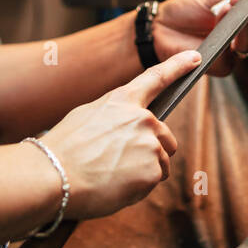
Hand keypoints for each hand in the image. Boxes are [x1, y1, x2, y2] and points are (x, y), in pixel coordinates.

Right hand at [39, 50, 198, 218]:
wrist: (53, 175)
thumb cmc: (63, 149)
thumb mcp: (86, 117)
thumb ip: (114, 116)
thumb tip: (125, 127)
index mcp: (123, 101)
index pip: (157, 77)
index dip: (178, 66)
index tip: (195, 58)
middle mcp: (143, 119)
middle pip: (165, 138)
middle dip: (150, 152)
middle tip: (118, 162)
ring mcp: (150, 145)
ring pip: (159, 164)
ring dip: (142, 172)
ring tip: (110, 173)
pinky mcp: (152, 171)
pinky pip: (152, 183)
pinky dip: (137, 189)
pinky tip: (113, 185)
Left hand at [152, 0, 247, 76]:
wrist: (159, 26)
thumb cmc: (184, 11)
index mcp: (243, 18)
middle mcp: (241, 36)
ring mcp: (231, 53)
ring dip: (244, 24)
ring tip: (232, 4)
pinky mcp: (218, 66)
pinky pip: (229, 58)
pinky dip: (226, 40)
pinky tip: (219, 23)